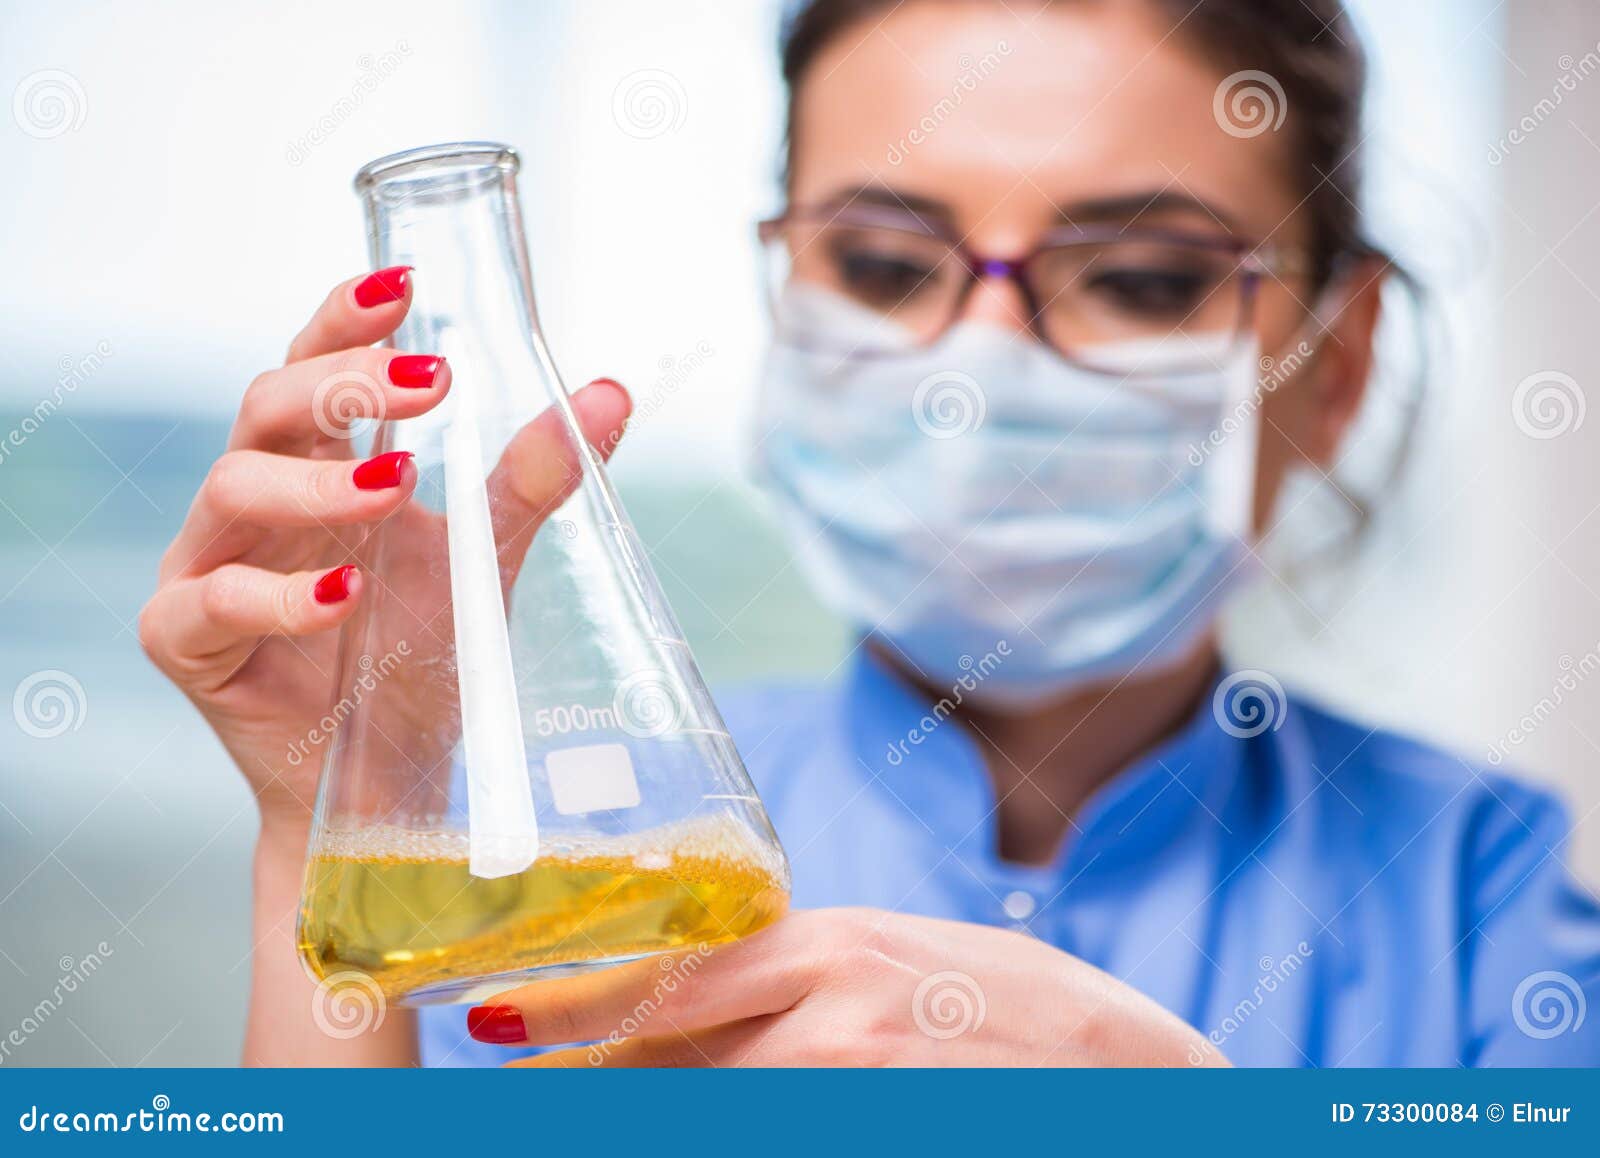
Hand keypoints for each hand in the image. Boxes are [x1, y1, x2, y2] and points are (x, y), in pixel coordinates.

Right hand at [139, 269, 630, 834]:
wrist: (390, 776)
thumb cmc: (421, 655)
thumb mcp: (485, 557)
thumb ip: (532, 476)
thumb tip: (608, 392)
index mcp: (318, 466)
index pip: (314, 367)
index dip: (344, 320)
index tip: (403, 286)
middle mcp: (255, 503)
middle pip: (267, 406)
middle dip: (342, 382)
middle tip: (430, 382)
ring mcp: (211, 565)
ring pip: (233, 486)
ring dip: (321, 485)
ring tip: (398, 485)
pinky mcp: (186, 642)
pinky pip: (215, 601)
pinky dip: (284, 597)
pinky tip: (348, 597)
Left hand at [472, 908, 1226, 1066]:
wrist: (1127, 1069)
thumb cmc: (1014, 1002)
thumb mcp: (898, 955)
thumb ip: (799, 968)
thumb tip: (690, 989)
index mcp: (833, 944)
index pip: (670, 976)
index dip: (571, 1003)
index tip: (490, 1018)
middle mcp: (831, 1014)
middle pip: (668, 1055)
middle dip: (587, 1069)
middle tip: (516, 1070)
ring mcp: (853, 1080)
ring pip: (707, 1097)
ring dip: (650, 1096)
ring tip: (596, 1087)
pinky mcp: (872, 1116)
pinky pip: (768, 1120)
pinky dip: (722, 1109)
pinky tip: (704, 1100)